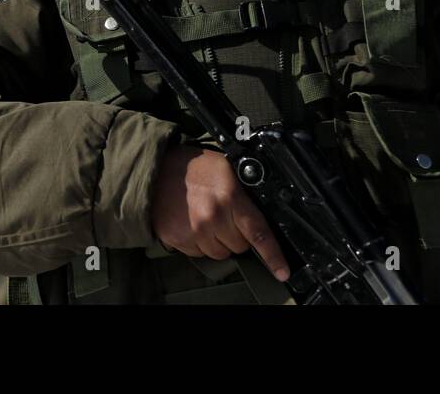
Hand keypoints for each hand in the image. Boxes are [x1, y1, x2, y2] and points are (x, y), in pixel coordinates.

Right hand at [150, 144, 289, 281]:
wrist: (157, 171)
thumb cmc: (193, 168)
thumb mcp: (226, 170)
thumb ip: (244, 194)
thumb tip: (261, 213)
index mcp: (230, 198)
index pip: (258, 232)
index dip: (273, 255)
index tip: (282, 271)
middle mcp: (213, 217)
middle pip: (239, 247)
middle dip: (236, 235)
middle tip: (225, 215)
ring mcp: (195, 231)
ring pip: (220, 253)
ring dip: (217, 241)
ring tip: (206, 218)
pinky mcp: (179, 240)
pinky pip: (199, 254)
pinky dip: (199, 243)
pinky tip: (193, 223)